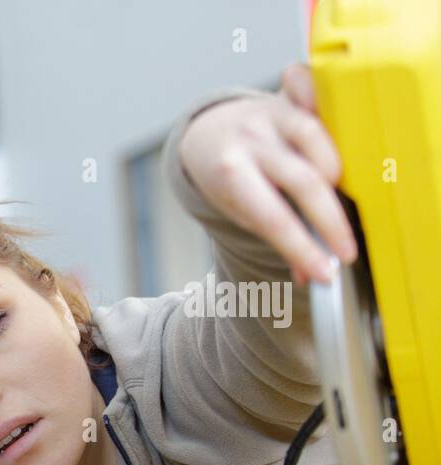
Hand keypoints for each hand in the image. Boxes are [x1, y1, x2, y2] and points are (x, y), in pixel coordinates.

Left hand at [178, 63, 358, 284]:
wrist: (208, 132)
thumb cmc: (231, 180)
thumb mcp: (240, 211)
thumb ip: (276, 237)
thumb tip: (310, 275)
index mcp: (230, 177)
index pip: (273, 219)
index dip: (302, 247)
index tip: (326, 272)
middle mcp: (249, 142)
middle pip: (302, 182)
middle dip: (330, 223)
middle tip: (347, 253)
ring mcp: (268, 115)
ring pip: (316, 140)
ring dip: (335, 175)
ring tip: (338, 200)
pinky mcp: (286, 98)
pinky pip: (312, 101)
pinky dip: (325, 116)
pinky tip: (338, 138)